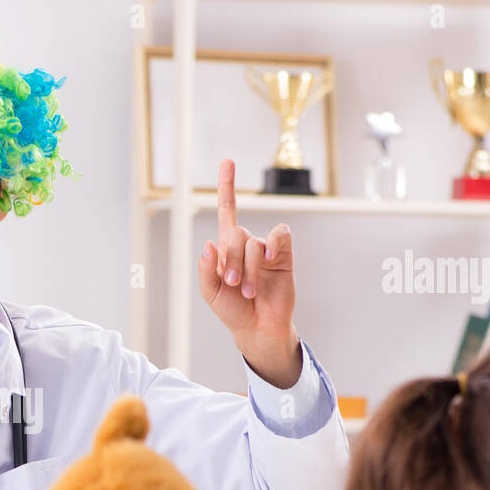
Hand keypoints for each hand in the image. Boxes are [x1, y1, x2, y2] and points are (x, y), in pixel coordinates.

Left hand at [198, 159, 301, 388]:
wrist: (257, 328)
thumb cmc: (232, 310)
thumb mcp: (210, 293)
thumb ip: (205, 269)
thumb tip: (208, 244)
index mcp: (226, 248)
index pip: (227, 210)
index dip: (227, 187)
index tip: (228, 161)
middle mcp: (246, 244)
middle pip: (235, 234)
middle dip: (231, 261)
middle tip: (234, 285)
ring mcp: (265, 249)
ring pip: (253, 243)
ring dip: (249, 269)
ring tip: (249, 291)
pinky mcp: (284, 256)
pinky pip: (279, 236)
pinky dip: (272, 244)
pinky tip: (267, 258)